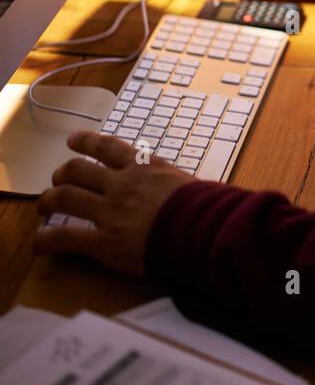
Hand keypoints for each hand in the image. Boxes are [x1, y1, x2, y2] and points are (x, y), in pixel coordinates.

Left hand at [33, 132, 193, 275]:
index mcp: (142, 167)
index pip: (106, 147)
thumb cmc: (206, 208)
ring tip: (43, 207)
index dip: (85, 141)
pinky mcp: (104, 242)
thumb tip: (171, 181)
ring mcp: (110, 212)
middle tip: (57, 181)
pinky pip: (64, 238)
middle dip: (62, 174)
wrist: (205, 231)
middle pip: (78, 170)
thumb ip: (168, 178)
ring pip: (64, 197)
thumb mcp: (187, 181)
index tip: (73, 140)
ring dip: (48, 201)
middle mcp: (121, 185)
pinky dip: (46, 240)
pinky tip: (38, 244)